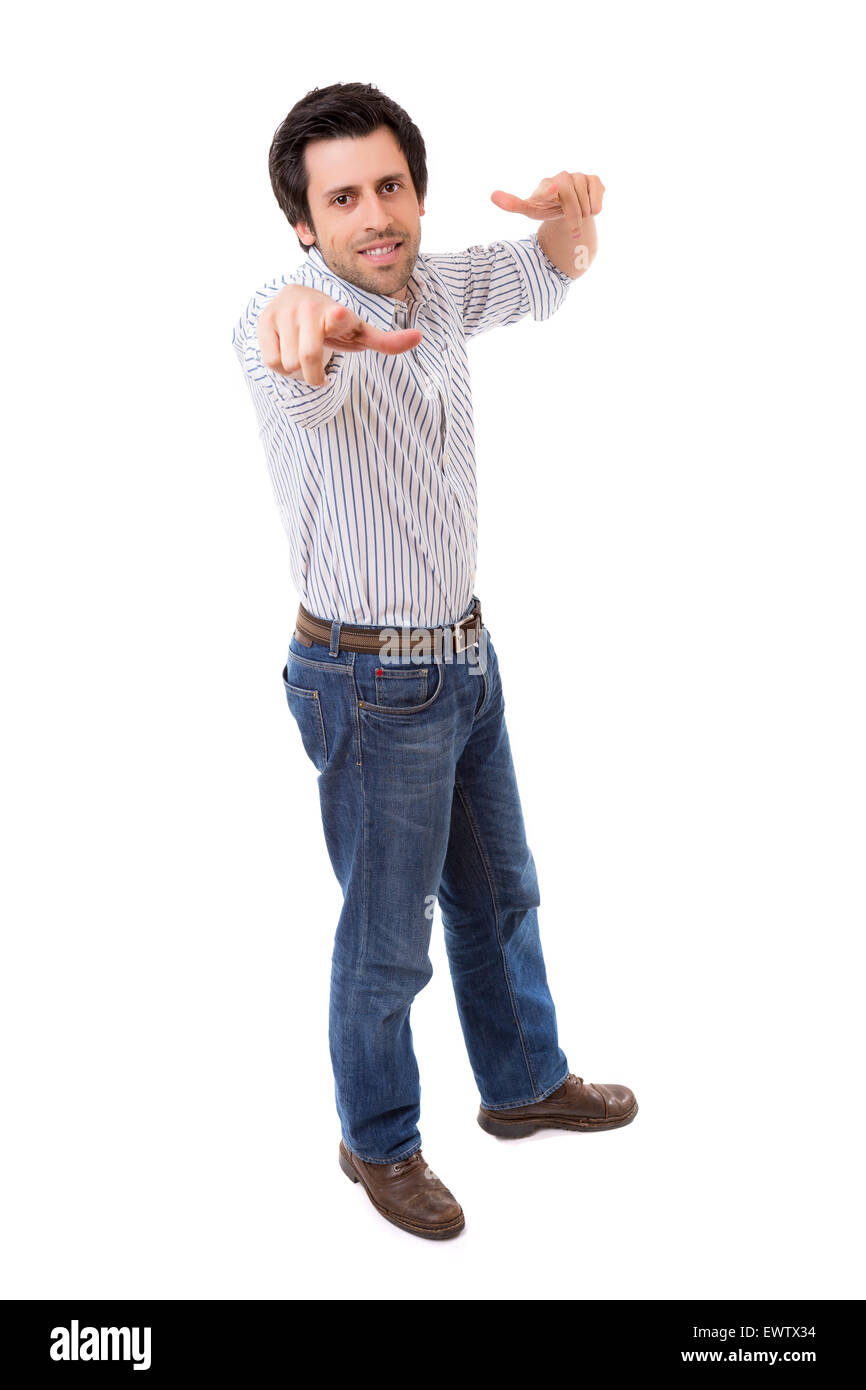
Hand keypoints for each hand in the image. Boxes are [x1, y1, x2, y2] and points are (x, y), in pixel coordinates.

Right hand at [257, 283, 421, 385]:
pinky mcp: (264, 320)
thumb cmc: (336, 322)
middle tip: (319, 372)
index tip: (337, 314)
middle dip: (314, 375)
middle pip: (306, 360)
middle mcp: (308, 308)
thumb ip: (387, 341)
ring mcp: (283, 313)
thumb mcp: (361, 332)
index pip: (334, 315)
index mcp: (335, 312)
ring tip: (303, 355)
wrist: (298, 297)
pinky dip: (281, 365)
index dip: (335, 318)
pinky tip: (288, 351)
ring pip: (288, 364)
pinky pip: (272, 360)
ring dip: (297, 370)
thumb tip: (419, 338)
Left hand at [490, 171, 604, 241]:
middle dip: (574, 220)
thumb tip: (492, 195)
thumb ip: (513, 204)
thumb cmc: (547, 208)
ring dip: (584, 216)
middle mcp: (563, 177)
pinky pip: (598, 198)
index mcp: (545, 185)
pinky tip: (588, 206)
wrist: (568, 208)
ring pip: (587, 203)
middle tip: (574, 233)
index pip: (548, 187)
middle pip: (571, 201)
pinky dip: (595, 208)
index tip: (551, 190)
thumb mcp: (531, 210)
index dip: (549, 191)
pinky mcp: (594, 179)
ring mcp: (579, 176)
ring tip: (578, 214)